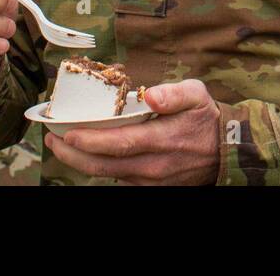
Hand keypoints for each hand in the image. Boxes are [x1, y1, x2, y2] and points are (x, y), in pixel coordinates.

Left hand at [45, 80, 220, 184]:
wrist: (227, 151)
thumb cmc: (206, 118)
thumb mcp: (197, 95)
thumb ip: (175, 93)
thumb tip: (151, 95)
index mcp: (162, 139)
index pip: (118, 143)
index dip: (90, 140)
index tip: (67, 132)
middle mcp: (153, 164)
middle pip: (104, 165)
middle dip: (73, 154)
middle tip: (53, 140)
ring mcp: (151, 179)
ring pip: (108, 174)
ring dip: (82, 162)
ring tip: (64, 145)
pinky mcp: (151, 187)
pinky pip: (120, 179)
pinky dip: (100, 168)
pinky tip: (89, 156)